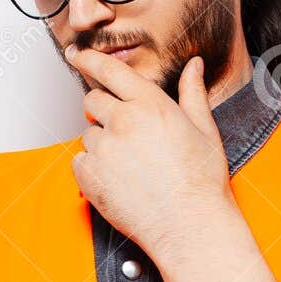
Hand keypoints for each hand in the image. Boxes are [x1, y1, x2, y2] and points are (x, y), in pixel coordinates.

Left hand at [66, 46, 235, 260]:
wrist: (190, 226)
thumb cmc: (200, 182)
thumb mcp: (204, 130)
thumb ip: (192, 93)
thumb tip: (193, 65)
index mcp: (150, 105)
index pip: (109, 70)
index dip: (89, 59)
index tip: (76, 54)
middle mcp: (123, 122)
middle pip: (93, 101)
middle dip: (104, 110)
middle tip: (126, 132)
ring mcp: (104, 150)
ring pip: (88, 134)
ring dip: (102, 143)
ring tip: (131, 166)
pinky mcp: (90, 177)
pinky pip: (79, 161)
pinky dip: (91, 168)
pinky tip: (118, 180)